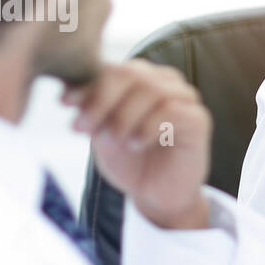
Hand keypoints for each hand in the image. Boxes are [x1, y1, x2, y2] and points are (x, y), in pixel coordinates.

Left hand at [63, 60, 210, 230]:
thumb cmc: (130, 163)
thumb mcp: (100, 133)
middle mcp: (165, 82)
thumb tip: (66, 89)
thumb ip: (89, 110)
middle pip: (131, 73)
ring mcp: (185, 99)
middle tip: (86, 128)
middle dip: (102, 100)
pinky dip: (147, 127)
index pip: (113, 68)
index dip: (87, 84)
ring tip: (114, 141)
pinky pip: (171, 110)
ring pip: (151, 89)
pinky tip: (136, 144)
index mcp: (141, 79)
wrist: (156, 196)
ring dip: (124, 116)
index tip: (64, 104)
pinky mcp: (199, 120)